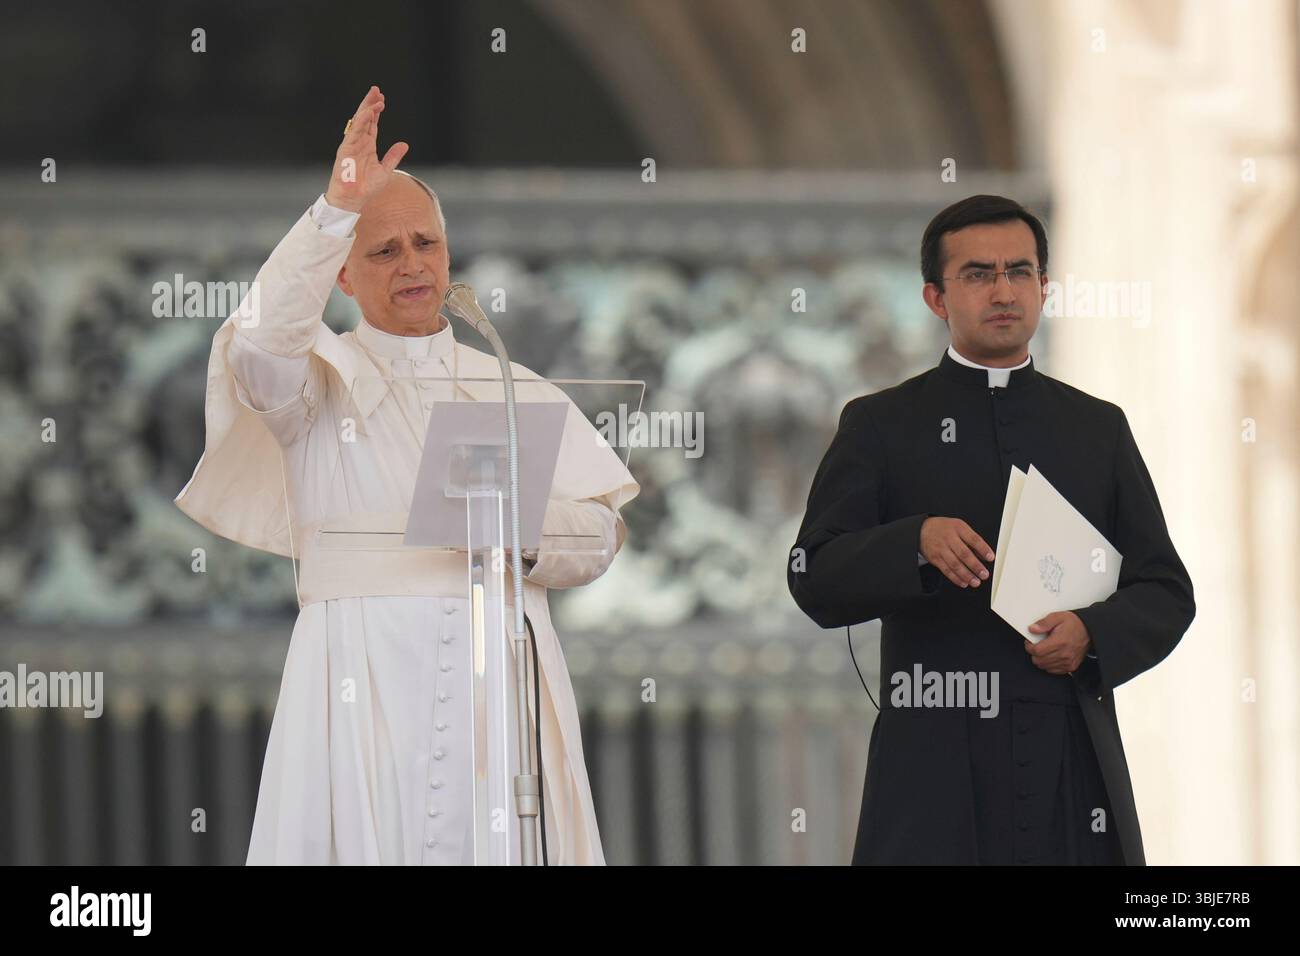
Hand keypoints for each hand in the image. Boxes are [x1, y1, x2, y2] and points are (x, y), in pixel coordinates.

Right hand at [325, 86, 409, 212]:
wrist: (354, 199)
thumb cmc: (366, 188)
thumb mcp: (385, 170)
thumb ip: (393, 156)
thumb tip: (404, 144)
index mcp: (368, 146)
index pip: (372, 124)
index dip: (377, 112)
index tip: (382, 100)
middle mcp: (359, 142)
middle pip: (365, 118)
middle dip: (370, 103)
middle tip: (376, 90)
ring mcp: (352, 144)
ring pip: (359, 121)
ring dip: (367, 108)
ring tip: (375, 97)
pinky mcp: (346, 148)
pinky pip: (354, 131)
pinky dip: (360, 120)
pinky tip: (367, 111)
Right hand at [919, 516, 993, 588]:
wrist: (922, 530)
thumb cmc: (944, 529)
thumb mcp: (959, 527)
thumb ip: (972, 540)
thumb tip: (984, 554)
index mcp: (958, 528)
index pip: (973, 539)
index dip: (983, 549)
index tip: (991, 558)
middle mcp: (949, 538)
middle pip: (964, 554)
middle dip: (975, 566)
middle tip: (984, 574)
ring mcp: (941, 549)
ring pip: (955, 564)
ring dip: (966, 575)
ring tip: (975, 582)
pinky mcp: (935, 559)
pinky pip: (946, 570)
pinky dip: (955, 578)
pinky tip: (963, 582)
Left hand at [1024, 611, 1090, 674]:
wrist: (1089, 631)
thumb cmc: (1074, 624)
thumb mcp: (1057, 617)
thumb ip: (1044, 623)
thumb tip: (1032, 629)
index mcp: (1060, 642)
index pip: (1037, 651)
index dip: (1029, 647)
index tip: (1029, 642)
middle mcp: (1064, 654)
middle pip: (1038, 660)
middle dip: (1034, 653)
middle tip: (1037, 645)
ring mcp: (1068, 662)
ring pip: (1044, 666)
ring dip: (1041, 659)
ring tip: (1045, 649)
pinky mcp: (1070, 667)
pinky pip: (1052, 670)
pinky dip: (1048, 664)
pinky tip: (1051, 655)